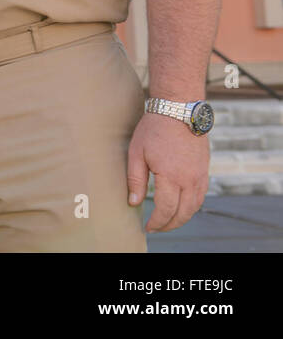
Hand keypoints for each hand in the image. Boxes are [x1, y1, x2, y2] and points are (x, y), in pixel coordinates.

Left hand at [127, 111, 209, 231]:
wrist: (179, 110)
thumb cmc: (154, 129)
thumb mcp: (137, 152)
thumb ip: (136, 180)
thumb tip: (134, 202)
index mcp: (171, 176)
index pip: (165, 209)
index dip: (157, 222)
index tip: (148, 227)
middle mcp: (189, 179)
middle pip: (183, 213)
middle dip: (170, 224)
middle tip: (157, 228)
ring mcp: (200, 175)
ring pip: (194, 206)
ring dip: (182, 218)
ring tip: (168, 221)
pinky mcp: (204, 170)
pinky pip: (201, 196)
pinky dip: (192, 206)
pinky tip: (181, 206)